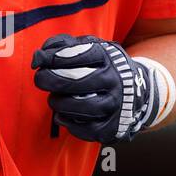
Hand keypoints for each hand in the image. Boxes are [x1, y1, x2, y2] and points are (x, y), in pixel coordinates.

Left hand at [31, 34, 159, 142]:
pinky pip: (84, 129)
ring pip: (81, 107)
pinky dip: (68, 122)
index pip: (79, 54)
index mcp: (109, 58)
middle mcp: (115, 80)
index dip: (55, 57)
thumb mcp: (90, 48)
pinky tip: (63, 115)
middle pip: (76, 82)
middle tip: (41, 79)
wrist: (137, 92)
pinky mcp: (112, 127)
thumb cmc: (103, 68)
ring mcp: (115, 105)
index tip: (42, 61)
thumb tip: (38, 57)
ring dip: (59, 103)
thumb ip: (62, 46)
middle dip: (51, 80)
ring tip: (54, 99)